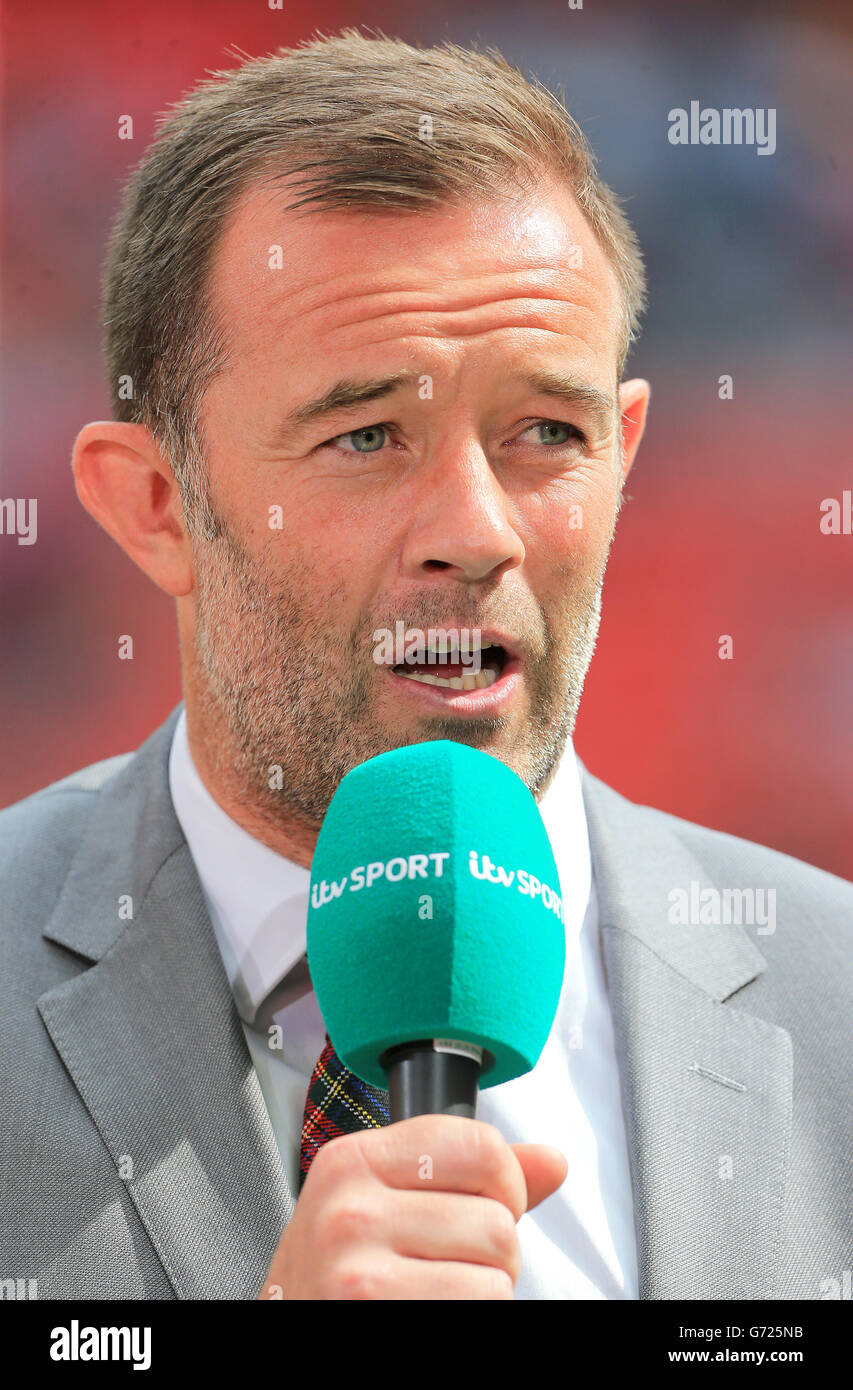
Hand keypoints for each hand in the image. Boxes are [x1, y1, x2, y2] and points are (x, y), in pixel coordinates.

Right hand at [258, 1114, 566, 1299]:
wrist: (288, 1330)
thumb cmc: (340, 1279)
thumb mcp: (383, 1207)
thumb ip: (469, 1176)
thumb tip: (553, 1161)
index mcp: (353, 1161)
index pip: (479, 1144)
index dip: (505, 1184)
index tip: (485, 1208)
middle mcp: (350, 1210)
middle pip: (497, 1219)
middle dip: (493, 1255)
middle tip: (446, 1270)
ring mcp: (359, 1272)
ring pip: (497, 1275)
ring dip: (482, 1294)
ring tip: (434, 1295)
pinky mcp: (376, 1313)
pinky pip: (478, 1310)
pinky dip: (469, 1318)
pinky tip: (424, 1312)